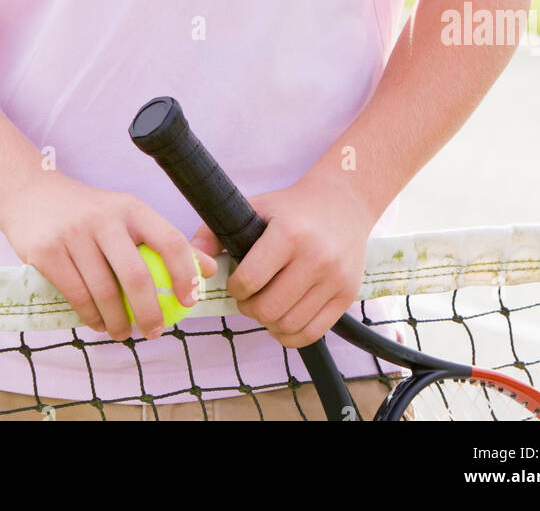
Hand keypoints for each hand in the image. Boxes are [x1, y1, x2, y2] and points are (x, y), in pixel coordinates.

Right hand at [0, 171, 217, 341]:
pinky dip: (91, 318)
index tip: (189, 301)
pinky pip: (77, 296)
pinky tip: (98, 324)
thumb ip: (164, 240)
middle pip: (136, 276)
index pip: (169, 240)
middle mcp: (104, 218)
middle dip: (150, 313)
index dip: (185, 273)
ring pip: (104, 293)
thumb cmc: (90, 213)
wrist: (32, 193)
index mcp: (131, 208)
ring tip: (123, 334)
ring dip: (118, 323)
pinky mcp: (48, 252)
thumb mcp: (127, 215)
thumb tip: (209, 270)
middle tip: (155, 332)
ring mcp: (74, 235)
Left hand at [189, 171, 374, 348]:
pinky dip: (290, 335)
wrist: (343, 203)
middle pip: (267, 308)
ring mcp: (335, 278)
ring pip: (289, 325)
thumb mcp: (256, 207)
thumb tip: (191, 255)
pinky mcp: (347, 295)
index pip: (249, 280)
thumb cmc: (291, 209)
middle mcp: (315, 257)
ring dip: (268, 323)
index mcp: (289, 234)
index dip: (234, 287)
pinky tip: (282, 319)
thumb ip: (217, 230)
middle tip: (248, 298)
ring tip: (265, 306)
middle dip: (249, 308)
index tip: (236, 281)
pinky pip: (312, 333)